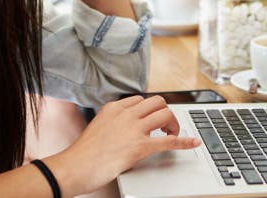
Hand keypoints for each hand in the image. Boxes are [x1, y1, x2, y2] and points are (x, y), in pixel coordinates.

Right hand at [49, 95, 199, 195]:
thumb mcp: (97, 127)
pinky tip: (193, 143)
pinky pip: (169, 140)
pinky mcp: (140, 147)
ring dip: (173, 123)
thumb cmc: (82, 154)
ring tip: (169, 133)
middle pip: (157, 102)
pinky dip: (185, 141)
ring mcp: (134, 129)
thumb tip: (123, 129)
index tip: (151, 118)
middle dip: (164, 112)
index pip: (140, 100)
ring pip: (165, 114)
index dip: (149, 110)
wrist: (73, 167)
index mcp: (114, 108)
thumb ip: (112, 123)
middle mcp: (126, 114)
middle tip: (163, 126)